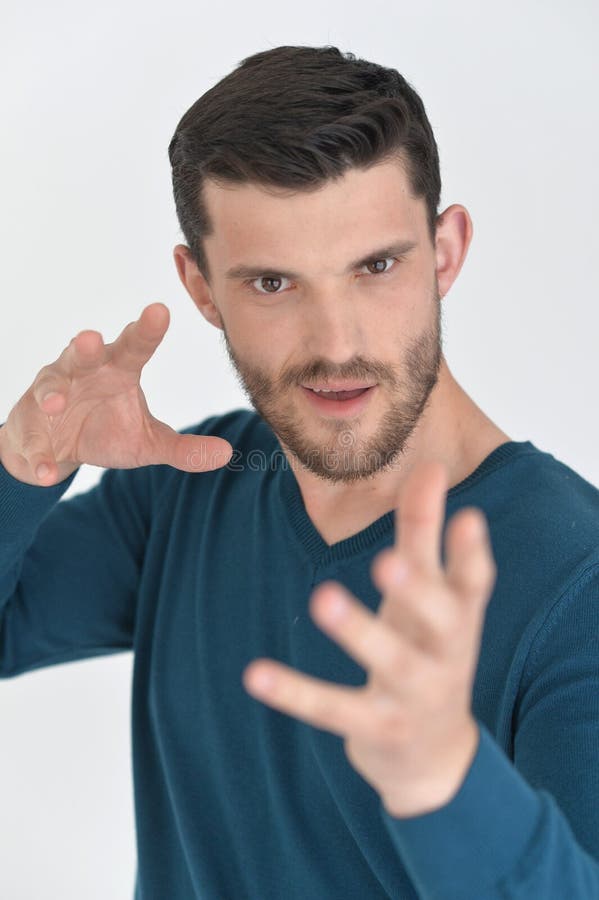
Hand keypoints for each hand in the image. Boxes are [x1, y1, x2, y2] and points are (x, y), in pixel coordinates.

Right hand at [0, 303, 232, 485]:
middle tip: (93, 339)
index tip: (160, 311)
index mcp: (117, 371)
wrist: (55, 451)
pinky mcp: (28, 425)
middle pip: (85, 354)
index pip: (135, 347)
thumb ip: (183, 449)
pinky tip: (46, 470)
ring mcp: (51, 395)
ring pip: (50, 385)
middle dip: (87, 347)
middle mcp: (83, 373)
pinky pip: (32, 439)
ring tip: (58, 403)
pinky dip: (39, 454)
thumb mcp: (147, 443)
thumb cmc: (106, 432)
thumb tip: (227, 453)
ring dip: (53, 392)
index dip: (146, 330)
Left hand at [242, 460, 495, 817]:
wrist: (434, 755)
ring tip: (323, 598)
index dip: (471, 553)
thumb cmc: (428, 650)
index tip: (467, 515)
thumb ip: (424, 532)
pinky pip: (335, 710)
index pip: (472, 583)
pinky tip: (256, 674)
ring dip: (358, 631)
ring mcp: (414, 695)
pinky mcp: (377, 728)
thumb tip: (431, 466)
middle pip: (438, 621)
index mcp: (459, 617)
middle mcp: (445, 654)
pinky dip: (297, 693)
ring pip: (390, 662)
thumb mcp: (429, 595)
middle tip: (387, 561)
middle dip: (416, 591)